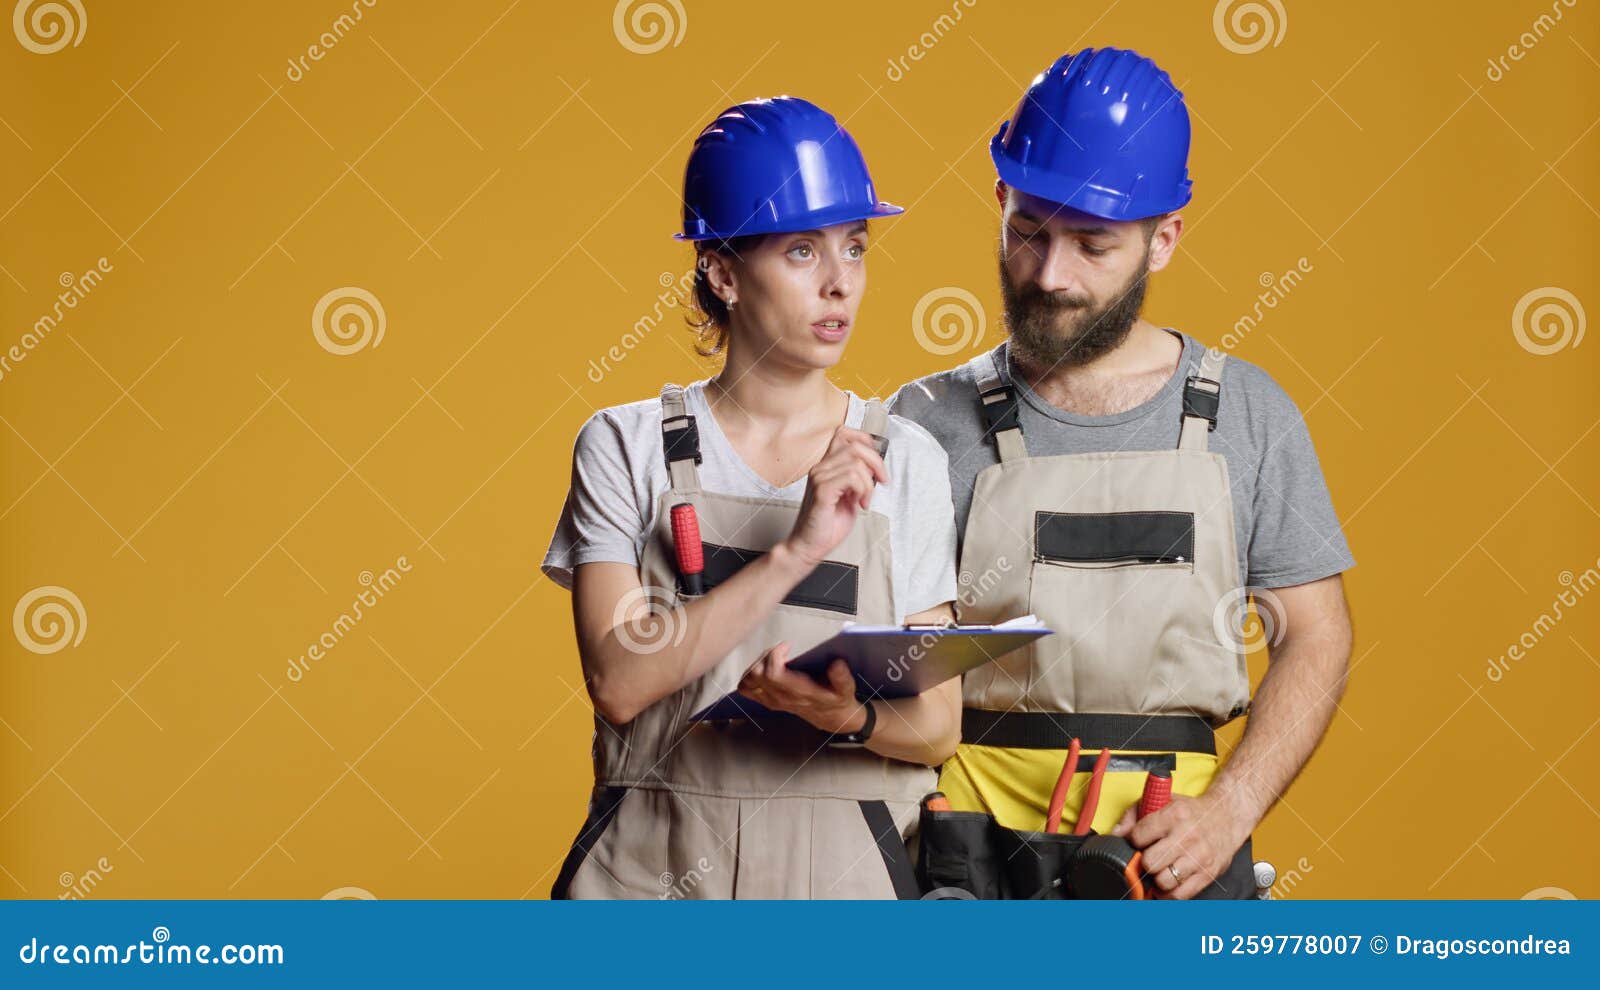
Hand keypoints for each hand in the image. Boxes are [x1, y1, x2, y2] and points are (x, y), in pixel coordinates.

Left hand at [736, 645, 865, 734]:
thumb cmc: (837, 699)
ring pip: (748, 680)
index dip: (775, 655)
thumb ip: (842, 677)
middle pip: (757, 673)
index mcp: (799, 693)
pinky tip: (764, 669)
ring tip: (772, 658)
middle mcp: (782, 698)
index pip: (773, 674)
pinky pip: (746, 689)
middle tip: (780, 650)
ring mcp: (772, 701)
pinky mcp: (767, 701)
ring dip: (757, 664)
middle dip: (766, 655)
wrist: (832, 718)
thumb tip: (836, 664)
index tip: (787, 646)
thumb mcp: (846, 688)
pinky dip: (749, 676)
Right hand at [781, 426, 887, 567]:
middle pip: (856, 446)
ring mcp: (819, 477)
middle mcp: (821, 467)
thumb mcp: (850, 495)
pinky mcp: (822, 490)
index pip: (844, 434)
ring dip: (869, 484)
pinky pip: (851, 477)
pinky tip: (859, 503)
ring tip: (864, 500)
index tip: (875, 465)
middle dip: (876, 463)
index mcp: (826, 465)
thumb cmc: (828, 523)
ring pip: (856, 463)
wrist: (809, 545)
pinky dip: (863, 490)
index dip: (865, 441)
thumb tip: (876, 467)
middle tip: (881, 481)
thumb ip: (859, 478)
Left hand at [1111, 791, 1253, 899]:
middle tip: (1149, 858)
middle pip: (1150, 862)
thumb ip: (1134, 814)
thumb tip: (1116, 834)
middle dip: (1144, 862)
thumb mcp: (1163, 801)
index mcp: (1174, 815)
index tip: (1138, 842)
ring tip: (1159, 871)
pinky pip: (1180, 895)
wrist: (1227, 817)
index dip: (1133, 841)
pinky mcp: (1208, 874)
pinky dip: (1169, 894)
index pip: (1139, 836)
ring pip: (1163, 881)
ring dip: (1156, 879)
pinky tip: (1167, 884)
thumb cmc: (1191, 811)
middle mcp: (1187, 836)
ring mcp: (1199, 857)